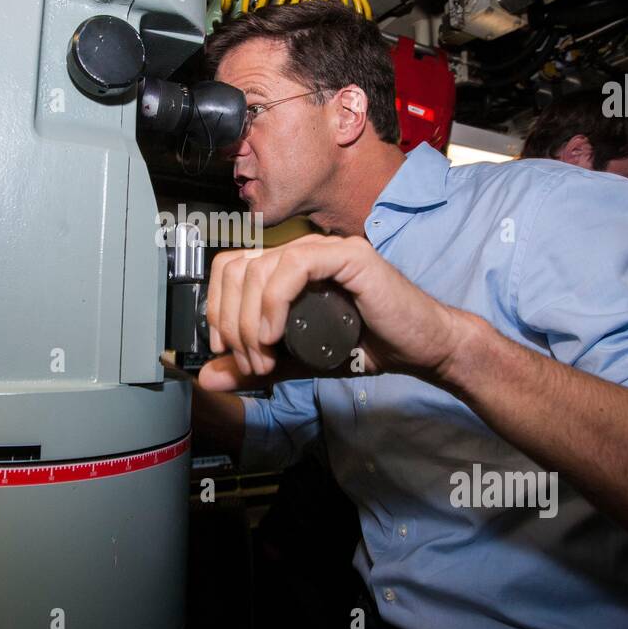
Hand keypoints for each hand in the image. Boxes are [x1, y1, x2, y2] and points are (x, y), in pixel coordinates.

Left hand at [200, 234, 472, 390]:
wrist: (420, 349)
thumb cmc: (367, 348)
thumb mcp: (298, 362)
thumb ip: (256, 368)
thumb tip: (207, 378)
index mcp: (288, 267)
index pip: (231, 269)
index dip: (217, 307)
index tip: (224, 349)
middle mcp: (302, 251)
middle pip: (238, 269)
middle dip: (231, 322)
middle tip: (250, 362)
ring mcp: (325, 249)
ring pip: (260, 269)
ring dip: (251, 321)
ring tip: (266, 358)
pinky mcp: (347, 256)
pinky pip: (293, 266)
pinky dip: (274, 302)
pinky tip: (276, 334)